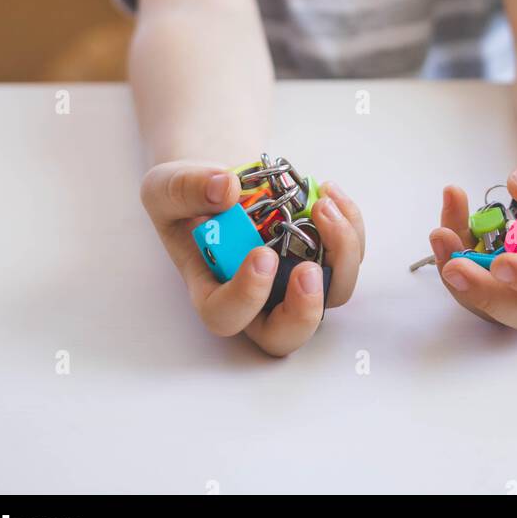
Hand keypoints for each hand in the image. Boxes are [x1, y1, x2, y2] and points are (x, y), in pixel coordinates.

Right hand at [140, 162, 364, 355]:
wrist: (217, 184)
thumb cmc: (187, 198)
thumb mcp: (166, 187)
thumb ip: (186, 189)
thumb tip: (225, 188)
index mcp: (212, 290)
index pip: (227, 317)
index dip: (247, 297)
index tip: (261, 256)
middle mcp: (256, 298)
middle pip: (286, 333)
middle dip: (305, 311)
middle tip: (308, 270)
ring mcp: (292, 278)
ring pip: (332, 294)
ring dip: (340, 256)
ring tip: (323, 207)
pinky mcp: (319, 254)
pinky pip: (348, 255)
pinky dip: (350, 225)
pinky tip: (329, 191)